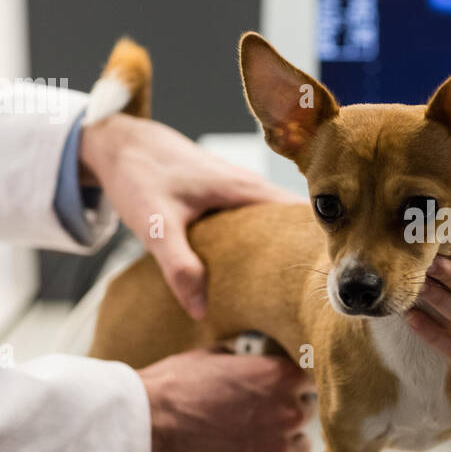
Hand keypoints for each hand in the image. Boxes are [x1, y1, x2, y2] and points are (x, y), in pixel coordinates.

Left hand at [80, 113, 303, 319]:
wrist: (119, 142)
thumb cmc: (138, 175)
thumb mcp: (156, 225)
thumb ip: (179, 265)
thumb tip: (201, 308)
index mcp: (245, 189)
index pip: (300, 217)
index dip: (318, 245)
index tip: (331, 277)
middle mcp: (250, 187)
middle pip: (292, 223)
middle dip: (305, 254)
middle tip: (316, 296)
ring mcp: (238, 190)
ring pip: (274, 222)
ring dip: (283, 249)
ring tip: (295, 290)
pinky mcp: (224, 196)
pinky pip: (256, 222)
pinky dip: (261, 243)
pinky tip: (256, 270)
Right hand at [138, 348, 315, 451]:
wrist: (146, 426)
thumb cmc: (173, 388)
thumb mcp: (214, 355)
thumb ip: (246, 360)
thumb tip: (250, 361)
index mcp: (281, 376)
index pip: (310, 379)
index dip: (294, 384)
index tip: (283, 388)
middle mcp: (288, 412)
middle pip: (308, 413)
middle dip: (287, 412)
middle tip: (259, 414)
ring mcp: (277, 449)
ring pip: (298, 447)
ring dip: (282, 443)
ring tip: (251, 439)